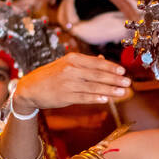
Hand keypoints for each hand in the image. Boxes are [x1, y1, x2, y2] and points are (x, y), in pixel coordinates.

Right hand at [15, 54, 130, 113]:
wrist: (30, 88)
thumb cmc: (51, 75)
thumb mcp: (66, 64)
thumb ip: (85, 63)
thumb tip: (102, 59)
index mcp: (72, 59)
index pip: (96, 62)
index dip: (111, 67)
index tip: (123, 71)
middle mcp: (71, 69)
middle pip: (97, 74)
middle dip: (114, 79)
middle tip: (128, 82)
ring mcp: (68, 83)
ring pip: (94, 87)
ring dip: (110, 90)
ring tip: (123, 92)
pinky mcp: (65, 96)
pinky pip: (84, 97)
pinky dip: (96, 98)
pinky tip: (106, 99)